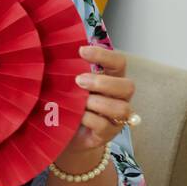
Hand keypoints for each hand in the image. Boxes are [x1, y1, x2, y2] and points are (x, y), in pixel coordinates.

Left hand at [56, 45, 136, 164]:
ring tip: (80, 102)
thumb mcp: (68, 85)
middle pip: (128, 86)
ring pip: (122, 108)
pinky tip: (77, 116)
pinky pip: (105, 125)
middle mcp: (118, 98)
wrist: (61, 133)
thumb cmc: (67, 103)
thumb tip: (58, 53)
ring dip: (98, 103)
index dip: (104, 55)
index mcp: (111, 80)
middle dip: (102, 82)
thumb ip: (70, 71)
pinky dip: (89, 119)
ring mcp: (116, 118)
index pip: (119, 63)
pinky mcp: (107, 134)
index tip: (81, 50)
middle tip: (78, 81)